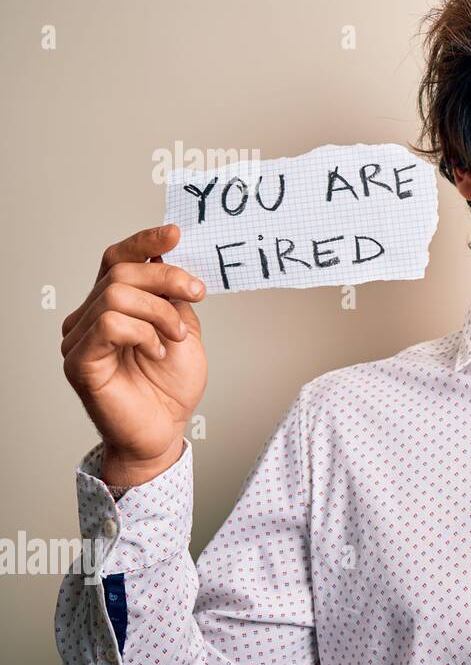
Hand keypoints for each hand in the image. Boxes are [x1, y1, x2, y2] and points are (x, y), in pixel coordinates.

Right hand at [61, 224, 207, 485]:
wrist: (163, 432)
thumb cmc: (169, 388)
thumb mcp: (183, 331)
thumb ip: (174, 298)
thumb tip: (174, 260)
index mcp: (113, 305)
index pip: (117, 259)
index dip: (143, 242)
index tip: (174, 233)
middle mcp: (90, 316)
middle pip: (121, 272)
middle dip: (167, 278)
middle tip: (197, 294)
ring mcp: (80, 338)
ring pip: (117, 295)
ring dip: (159, 312)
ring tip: (175, 338)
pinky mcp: (79, 360)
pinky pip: (110, 324)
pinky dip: (143, 333)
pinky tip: (156, 353)